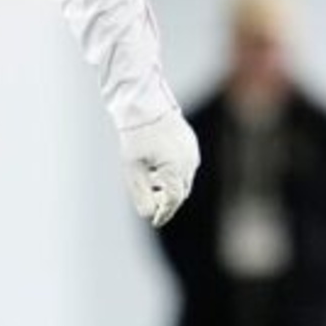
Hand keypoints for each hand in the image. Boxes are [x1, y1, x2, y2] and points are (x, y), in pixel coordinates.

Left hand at [120, 112, 199, 227]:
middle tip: (152, 205)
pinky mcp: (190, 144)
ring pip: (184, 179)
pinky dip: (174, 173)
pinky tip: (157, 168)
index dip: (164, 213)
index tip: (154, 221)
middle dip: (167, 201)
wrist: (144, 104)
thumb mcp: (133, 169)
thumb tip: (148, 215)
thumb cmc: (136, 136)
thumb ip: (141, 194)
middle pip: (181, 192)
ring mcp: (192, 152)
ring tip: (152, 183)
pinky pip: (186, 165)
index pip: (173, 201)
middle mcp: (189, 162)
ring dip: (171, 186)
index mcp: (175, 170)